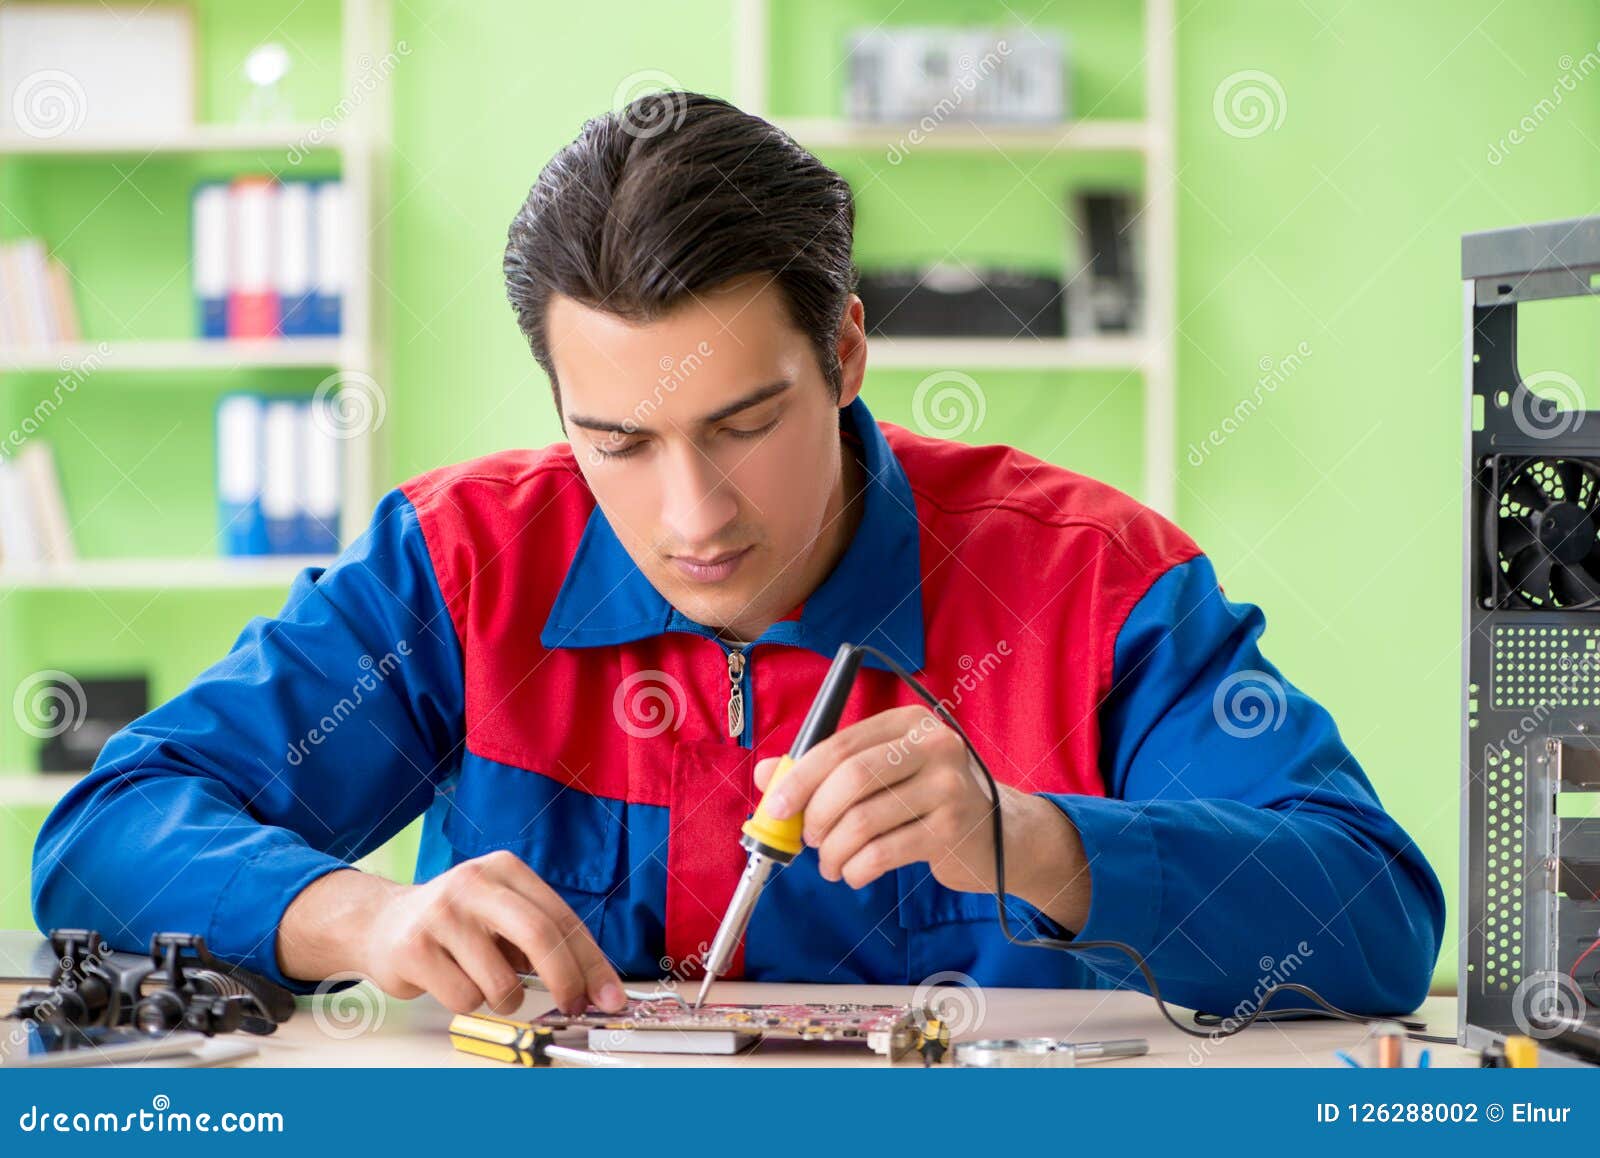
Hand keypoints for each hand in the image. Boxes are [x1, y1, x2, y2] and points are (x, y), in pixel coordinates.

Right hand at [279, 852, 625, 1015]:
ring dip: (504, 998)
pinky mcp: (413, 947)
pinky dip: (467, 1003)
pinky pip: (464, 998)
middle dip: (566, 981)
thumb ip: (547, 941)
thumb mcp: (504, 915)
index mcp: (506, 869)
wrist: (381, 923)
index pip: (563, 918)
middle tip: (573, 1007)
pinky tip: (449, 980)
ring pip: (501, 981)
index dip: (592, 963)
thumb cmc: (459, 925)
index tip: (610, 997)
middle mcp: (474, 882)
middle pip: (539, 935)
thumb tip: (598, 988)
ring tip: (483, 981)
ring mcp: (441, 913)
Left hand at [753, 704, 1091, 928]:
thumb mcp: (884, 774)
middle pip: (851, 778)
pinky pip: (882, 853)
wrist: (1003, 834)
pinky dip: (856, 869)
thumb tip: (767, 775)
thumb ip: (826, 771)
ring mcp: (948, 788)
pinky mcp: (953, 830)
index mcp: (909, 723)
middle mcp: (934, 747)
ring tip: (830, 863)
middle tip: (806, 838)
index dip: (801, 776)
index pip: (841, 744)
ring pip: (863, 821)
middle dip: (816, 814)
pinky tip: (854, 873)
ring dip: (832, 851)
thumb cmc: (929, 800)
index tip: (776, 806)